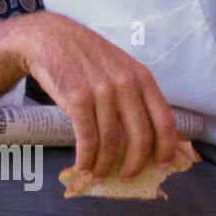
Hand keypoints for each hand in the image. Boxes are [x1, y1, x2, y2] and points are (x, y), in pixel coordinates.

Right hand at [17, 12, 178, 178]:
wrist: (50, 38)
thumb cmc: (86, 57)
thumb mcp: (120, 67)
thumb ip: (135, 94)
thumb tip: (145, 136)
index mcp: (142, 78)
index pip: (164, 120)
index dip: (166, 148)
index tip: (161, 165)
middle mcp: (126, 84)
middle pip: (141, 137)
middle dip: (135, 165)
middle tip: (127, 177)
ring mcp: (102, 91)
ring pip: (110, 143)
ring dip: (104, 166)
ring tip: (98, 174)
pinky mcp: (77, 99)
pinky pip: (87, 139)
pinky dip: (86, 159)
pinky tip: (83, 166)